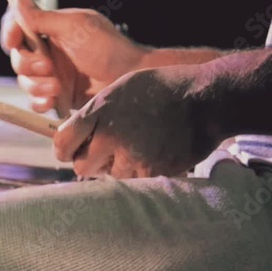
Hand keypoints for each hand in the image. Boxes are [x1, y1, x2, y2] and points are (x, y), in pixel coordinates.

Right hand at [1, 0, 147, 112]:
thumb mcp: (74, 27)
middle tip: (48, 67)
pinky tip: (51, 101)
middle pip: (18, 58)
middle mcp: (49, 52)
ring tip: (57, 87)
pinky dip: (39, 102)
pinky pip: (35, 101)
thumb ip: (42, 18)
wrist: (129, 81)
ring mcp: (52, 75)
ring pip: (25, 81)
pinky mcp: (57, 96)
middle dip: (28, 64)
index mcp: (51, 30)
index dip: (10, 34)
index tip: (12, 41)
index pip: (19, 29)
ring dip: (35, 85)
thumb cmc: (108, 48)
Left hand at [53, 66, 223, 178]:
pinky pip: (138, 182)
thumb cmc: (165, 89)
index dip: (64, 150)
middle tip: (106, 155)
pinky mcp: (154, 172)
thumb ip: (96, 112)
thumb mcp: (122, 88)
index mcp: (99, 111)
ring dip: (122, 168)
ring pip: (112, 177)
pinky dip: (145, 173)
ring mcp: (133, 156)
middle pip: (82, 168)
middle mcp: (111, 135)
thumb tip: (77, 134)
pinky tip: (156, 154)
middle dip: (92, 164)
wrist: (208, 99)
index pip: (62, 142)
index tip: (70, 152)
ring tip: (140, 148)